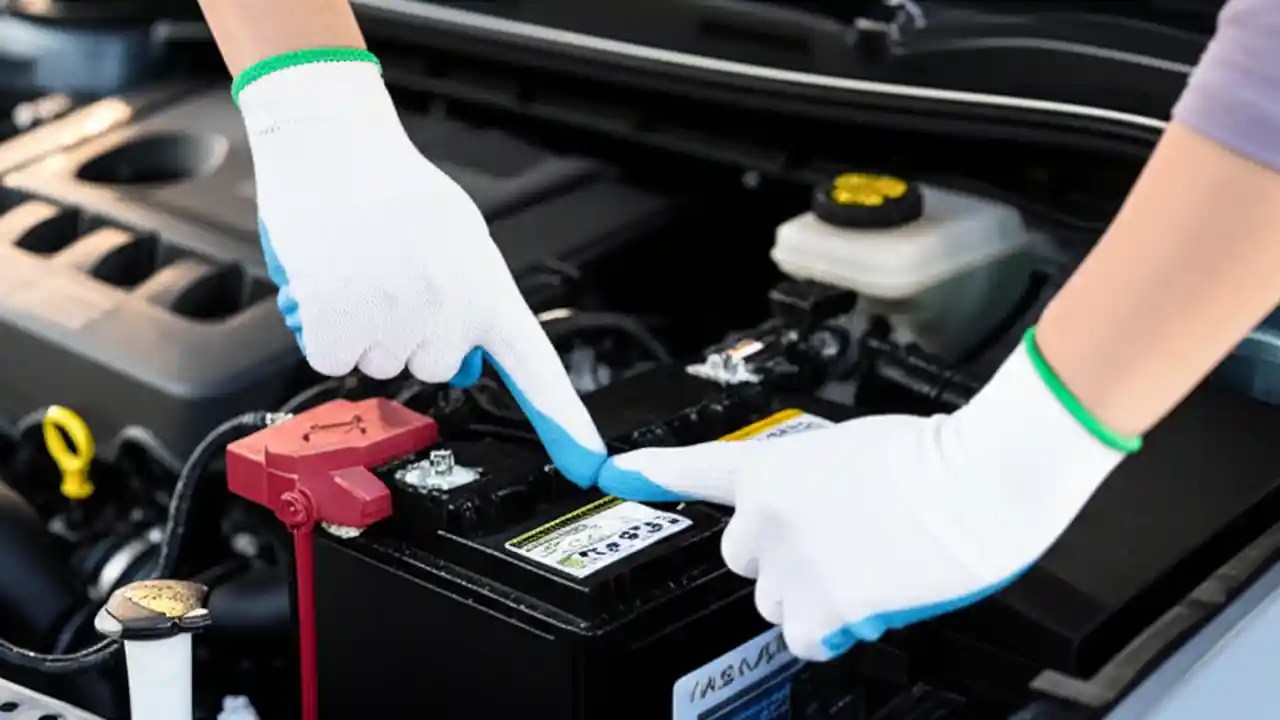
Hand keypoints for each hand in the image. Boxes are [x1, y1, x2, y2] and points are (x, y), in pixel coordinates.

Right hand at [238, 55, 604, 484]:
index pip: (536, 366)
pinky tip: (330, 285)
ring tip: (360, 271)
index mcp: (487, 287)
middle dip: (410, 334)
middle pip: (431, 368)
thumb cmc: (390, 185)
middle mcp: (448, 309)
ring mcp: (394, 320)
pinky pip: (331, 359)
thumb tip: (468, 358)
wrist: (331, 146)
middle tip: (392, 278)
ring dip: (364, 330)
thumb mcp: (459, 237)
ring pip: (378, 365)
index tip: (586, 462)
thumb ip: (470, 298)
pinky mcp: (338, 325)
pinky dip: (323, 331)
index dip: (564, 421)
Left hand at [597, 333, 1129, 659]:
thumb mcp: (854, 448)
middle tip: (834, 548)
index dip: (649, 473)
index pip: (694, 468)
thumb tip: (815, 514)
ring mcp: (794, 562)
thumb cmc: (939, 456)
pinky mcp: (827, 605)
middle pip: (741, 558)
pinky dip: (833, 630)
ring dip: (810, 597)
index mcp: (774, 466)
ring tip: (865, 573)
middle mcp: (768, 514)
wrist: (985, 478)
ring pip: (774, 604)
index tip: (614, 470)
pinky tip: (870, 604)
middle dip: (779, 560)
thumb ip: (812, 483)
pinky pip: (805, 638)